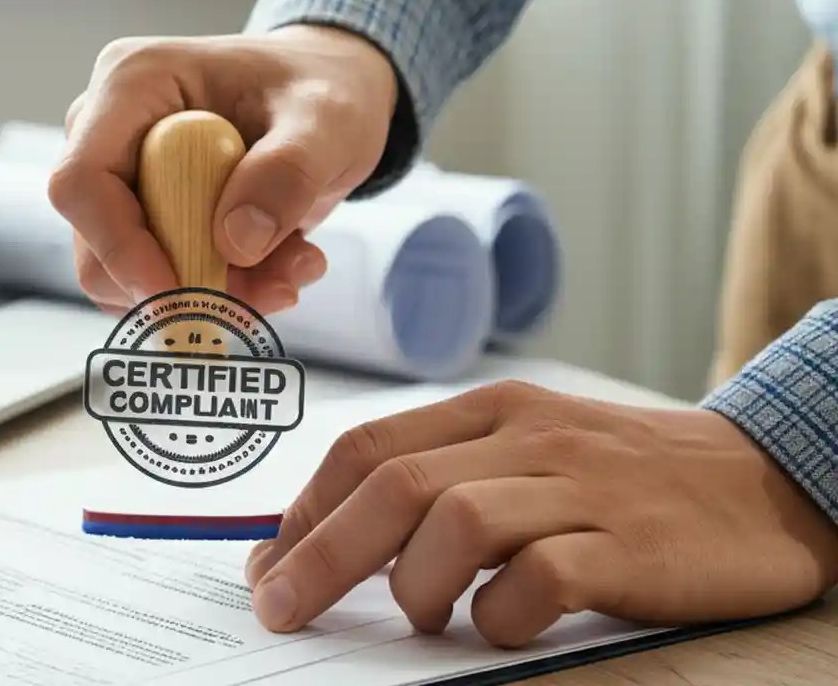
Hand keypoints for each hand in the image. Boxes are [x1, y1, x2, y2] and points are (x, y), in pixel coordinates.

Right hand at [49, 25, 397, 315]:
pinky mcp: (146, 223)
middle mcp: (110, 134)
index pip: (82, 181)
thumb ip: (288, 171)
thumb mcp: (327, 120)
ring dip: (214, 295)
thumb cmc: (321, 90)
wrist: (327, 106)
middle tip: (272, 287)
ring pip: (129, 278)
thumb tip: (236, 241)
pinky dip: (224, 294)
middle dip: (181, 285)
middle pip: (97, 244)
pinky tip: (280, 263)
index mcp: (133, 85)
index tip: (179, 293)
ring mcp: (123, 182)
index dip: (118, 248)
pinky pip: (163, 283)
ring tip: (292, 265)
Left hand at [244, 380, 837, 647]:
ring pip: (456, 522)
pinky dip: (501, 616)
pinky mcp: (631, 548)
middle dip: (320, 554)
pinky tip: (503, 627)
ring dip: (413, 584)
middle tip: (283, 610)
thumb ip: (445, 474)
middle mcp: (529, 437)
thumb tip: (337, 536)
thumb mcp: (530, 447)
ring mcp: (582, 489)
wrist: (764, 478)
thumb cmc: (625, 475)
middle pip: (394, 485)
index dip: (304, 510)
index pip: (369, 447)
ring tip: (425, 618)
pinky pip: (541, 579)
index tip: (271, 566)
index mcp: (493, 408)